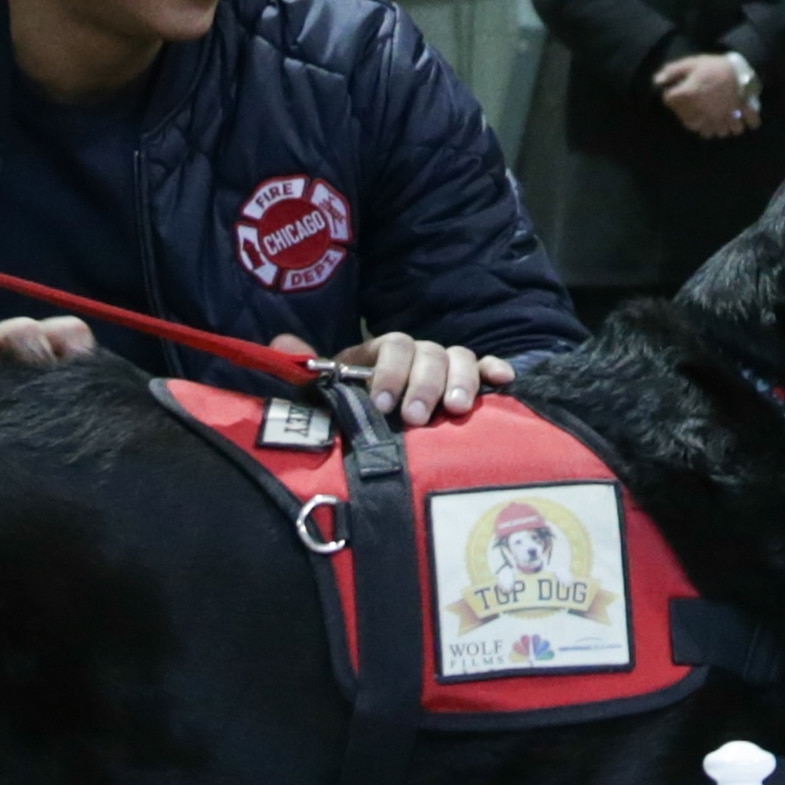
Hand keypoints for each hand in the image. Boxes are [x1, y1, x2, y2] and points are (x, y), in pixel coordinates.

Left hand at [304, 331, 515, 425]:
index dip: (390, 372)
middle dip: (423, 384)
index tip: (383, 404)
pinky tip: (503, 380)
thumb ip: (307, 371)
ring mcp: (446, 370)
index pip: (392, 347)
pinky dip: (495, 370)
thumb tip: (280, 343)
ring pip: (459, 359)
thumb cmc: (354, 416)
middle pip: (429, 352)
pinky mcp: (472, 385)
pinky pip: (487, 369)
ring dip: (459, 381)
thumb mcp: (325, 395)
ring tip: (456, 411)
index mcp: (383, 356)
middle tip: (416, 417)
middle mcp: (417, 358)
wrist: (379, 441)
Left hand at [653, 54, 756, 138]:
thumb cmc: (715, 66)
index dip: (670, 96)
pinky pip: (728, 132)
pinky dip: (726, 129)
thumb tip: (656, 81)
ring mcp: (718, 118)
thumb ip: (673, 71)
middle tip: (693, 106)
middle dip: (687, 116)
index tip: (676, 92)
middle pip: (688, 122)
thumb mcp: (693, 63)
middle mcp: (701, 111)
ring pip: (708, 132)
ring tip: (709, 117)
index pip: (669, 101)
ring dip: (707, 126)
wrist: (743, 69)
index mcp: (689, 95)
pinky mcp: (733, 120)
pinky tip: (725, 122)